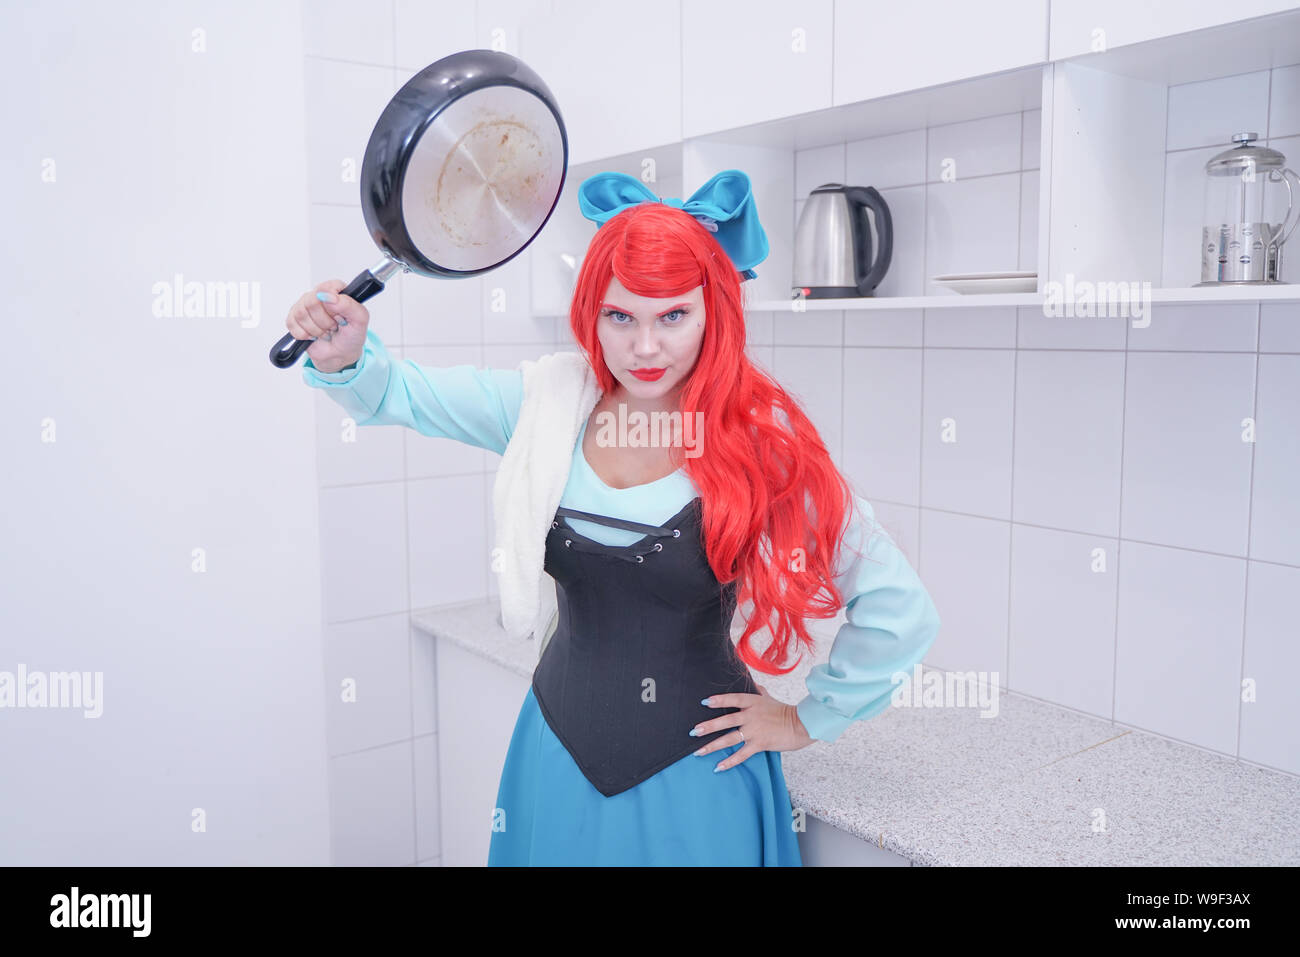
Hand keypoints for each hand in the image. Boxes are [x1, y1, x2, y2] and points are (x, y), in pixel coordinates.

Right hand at [285, 279, 369, 371]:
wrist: (340, 354)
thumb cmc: (351, 335)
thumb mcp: (360, 320)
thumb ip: (349, 304)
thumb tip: (330, 296)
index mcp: (336, 290)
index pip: (326, 288)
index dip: (331, 304)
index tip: (339, 316)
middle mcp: (318, 294)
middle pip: (311, 301)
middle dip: (325, 321)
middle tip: (333, 327)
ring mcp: (304, 305)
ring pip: (301, 313)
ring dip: (316, 329)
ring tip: (325, 332)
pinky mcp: (294, 318)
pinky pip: (292, 323)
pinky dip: (305, 335)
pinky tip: (314, 336)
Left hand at [690, 683, 814, 772]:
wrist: (802, 725)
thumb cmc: (785, 711)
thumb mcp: (770, 698)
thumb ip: (759, 692)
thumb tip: (753, 684)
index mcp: (753, 702)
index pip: (732, 699)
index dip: (718, 700)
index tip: (704, 702)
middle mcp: (751, 715)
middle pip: (726, 720)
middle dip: (708, 726)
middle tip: (693, 731)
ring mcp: (755, 730)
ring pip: (729, 738)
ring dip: (712, 746)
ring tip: (698, 752)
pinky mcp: (760, 744)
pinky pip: (741, 754)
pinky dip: (729, 762)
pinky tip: (718, 767)